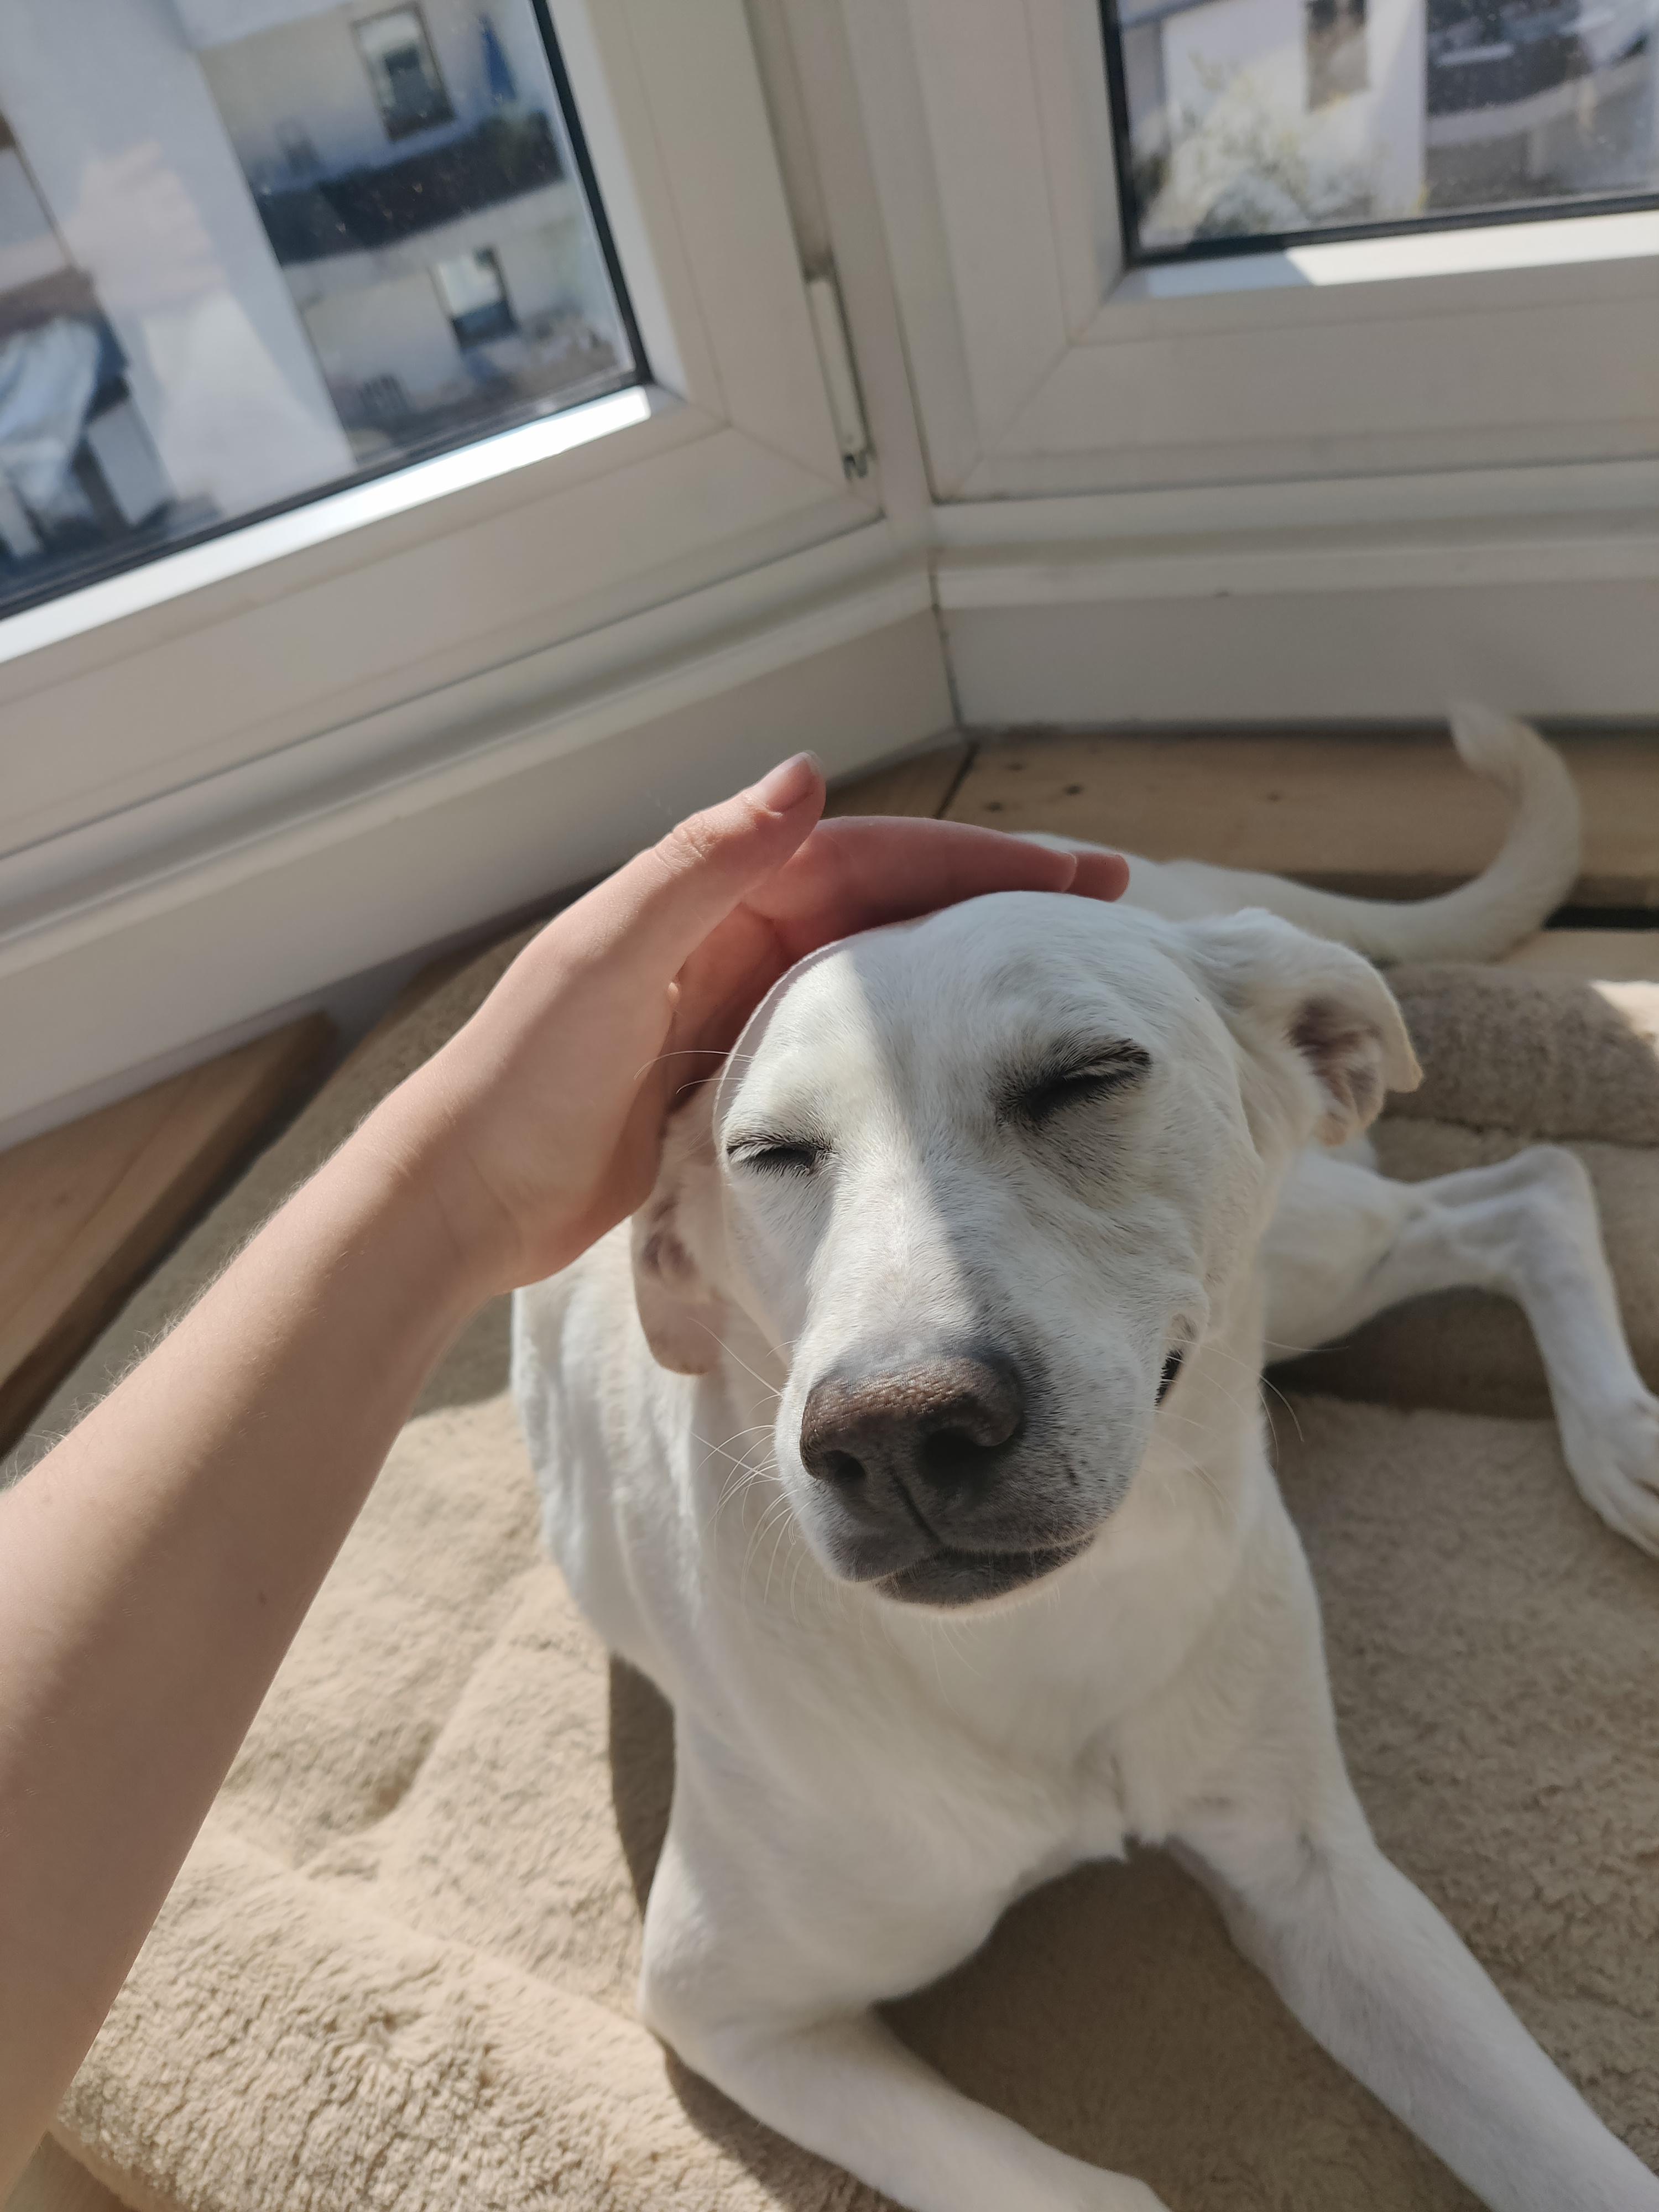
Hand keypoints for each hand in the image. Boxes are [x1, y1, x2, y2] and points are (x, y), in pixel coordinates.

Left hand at [379, 754, 1127, 1293]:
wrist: (464, 1198)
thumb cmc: (520, 1077)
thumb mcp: (607, 953)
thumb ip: (702, 862)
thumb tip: (805, 773)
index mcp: (710, 899)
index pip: (870, 857)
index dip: (973, 859)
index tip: (1070, 876)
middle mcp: (733, 944)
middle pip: (891, 906)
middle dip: (994, 903)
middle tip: (1103, 914)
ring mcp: (740, 1015)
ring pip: (880, 974)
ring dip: (964, 967)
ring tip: (1062, 980)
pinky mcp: (740, 1087)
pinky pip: (848, 1047)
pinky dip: (912, 1040)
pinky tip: (969, 1061)